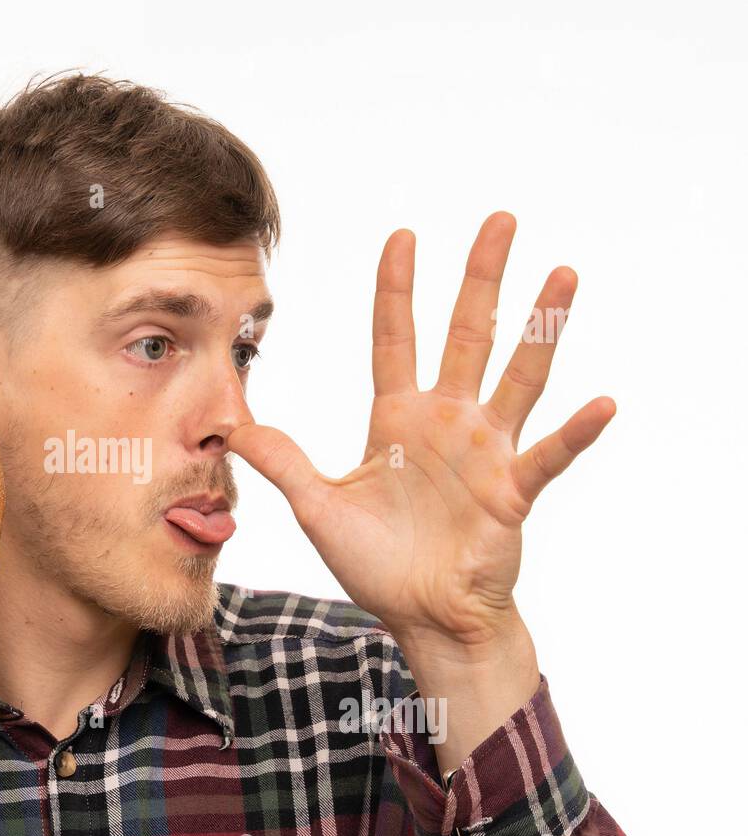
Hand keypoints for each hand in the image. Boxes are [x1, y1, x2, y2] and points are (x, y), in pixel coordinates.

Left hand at [229, 212, 611, 652]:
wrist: (423, 617)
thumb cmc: (377, 563)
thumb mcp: (318, 508)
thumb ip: (283, 463)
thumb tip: (235, 427)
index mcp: (397, 420)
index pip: (395, 338)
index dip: (397, 288)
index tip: (404, 234)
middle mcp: (446, 422)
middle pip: (466, 335)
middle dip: (480, 278)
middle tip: (499, 218)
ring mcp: (485, 452)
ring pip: (517, 377)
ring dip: (540, 329)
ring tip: (563, 276)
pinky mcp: (512, 491)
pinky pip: (547, 456)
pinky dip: (574, 433)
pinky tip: (601, 403)